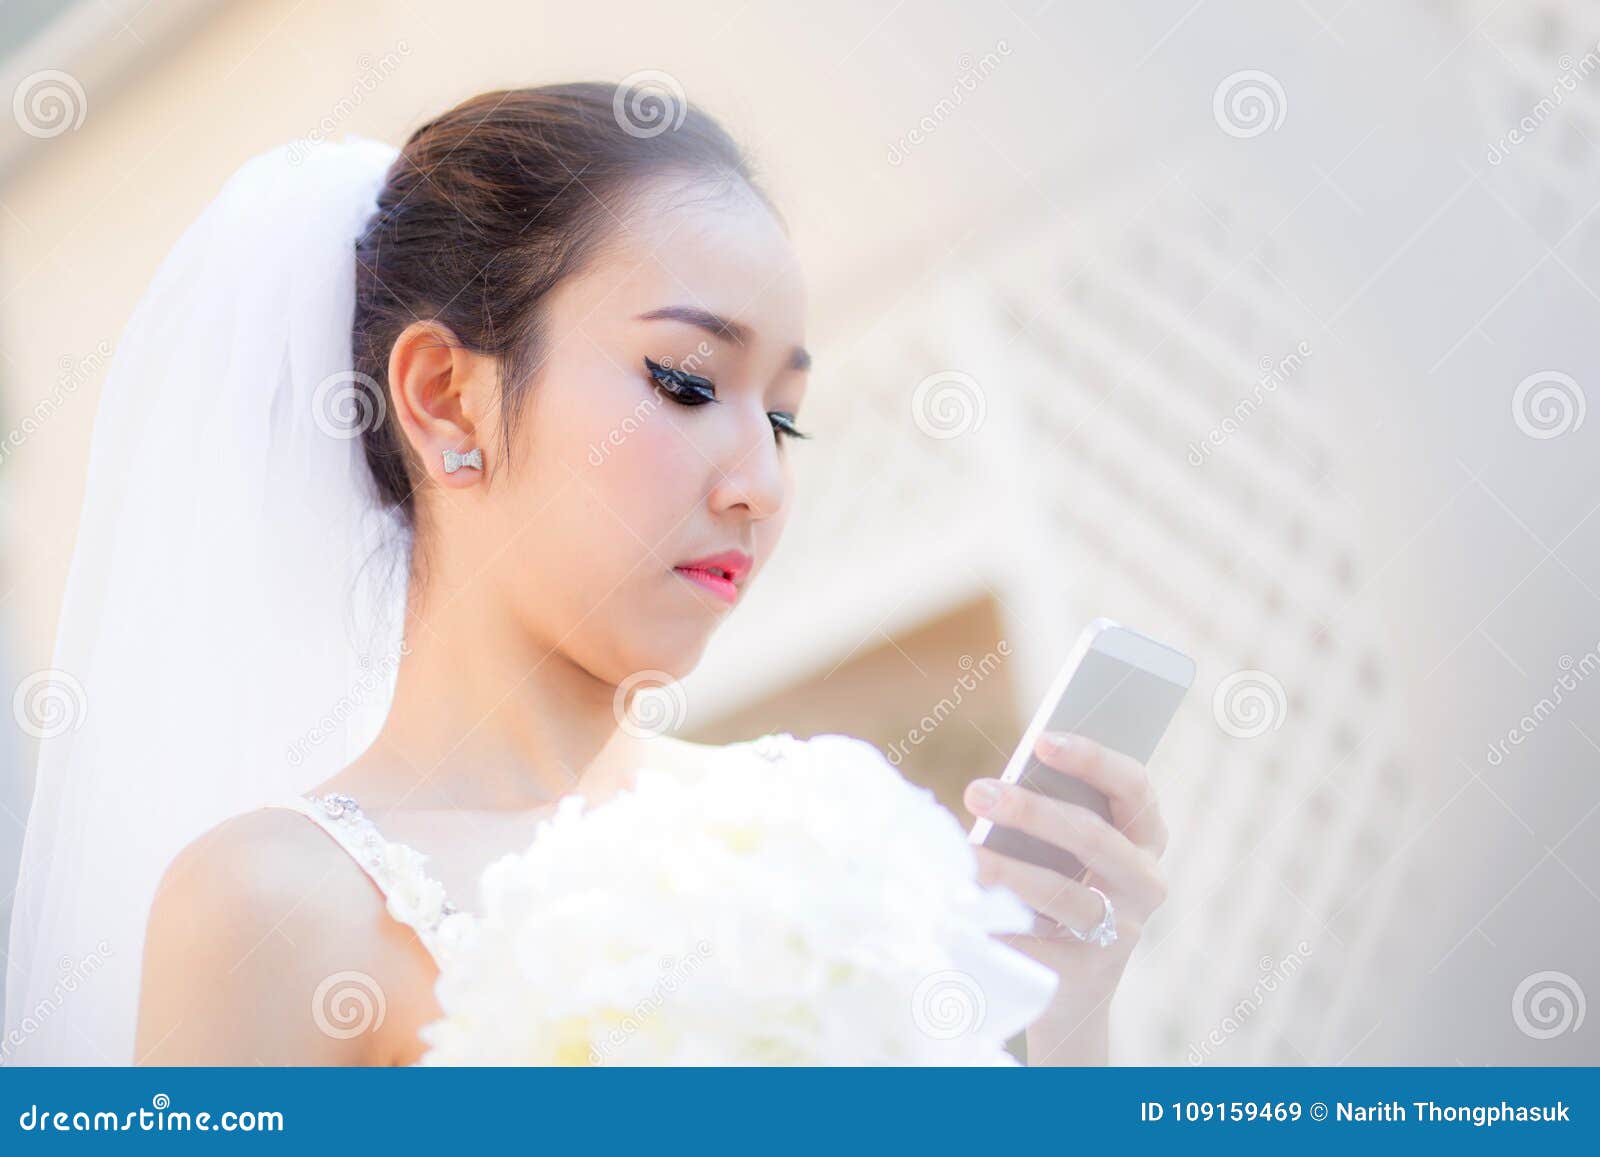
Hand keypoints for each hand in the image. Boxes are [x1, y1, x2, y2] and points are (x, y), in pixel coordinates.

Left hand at [962, 732, 1169, 1064]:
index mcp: (1145, 837)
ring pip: (1062, 892)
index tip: (1041, 741)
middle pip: (1093, 835)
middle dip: (1032, 810)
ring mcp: (1122, 931)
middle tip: (978, 792)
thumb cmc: (1057, 892)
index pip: (1133, 786)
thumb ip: (1048, 821)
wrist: (1068, 985)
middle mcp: (1145, 882)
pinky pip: (1038, 945)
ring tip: (963, 860)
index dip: (1092, 759)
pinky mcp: (1089, 973)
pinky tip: (961, 915)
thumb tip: (994, 792)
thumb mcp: (1064, 852)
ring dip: (1006, 872)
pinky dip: (997, 927)